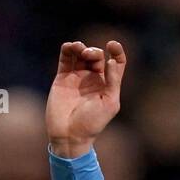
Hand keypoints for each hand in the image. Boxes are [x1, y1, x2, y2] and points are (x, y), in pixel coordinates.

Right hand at [46, 40, 126, 156]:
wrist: (69, 134)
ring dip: (81, 46)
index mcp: (107, 85)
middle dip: (94, 51)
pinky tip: (70, 47)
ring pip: (81, 53)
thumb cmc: (92, 123)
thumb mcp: (109, 103)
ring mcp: (77, 77)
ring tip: (79, 49)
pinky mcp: (63, 77)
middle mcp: (93, 79)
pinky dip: (68, 49)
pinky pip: (66, 58)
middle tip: (89, 56)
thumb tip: (111, 60)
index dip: (116, 51)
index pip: (116, 62)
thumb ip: (113, 81)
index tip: (111, 45)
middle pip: (97, 56)